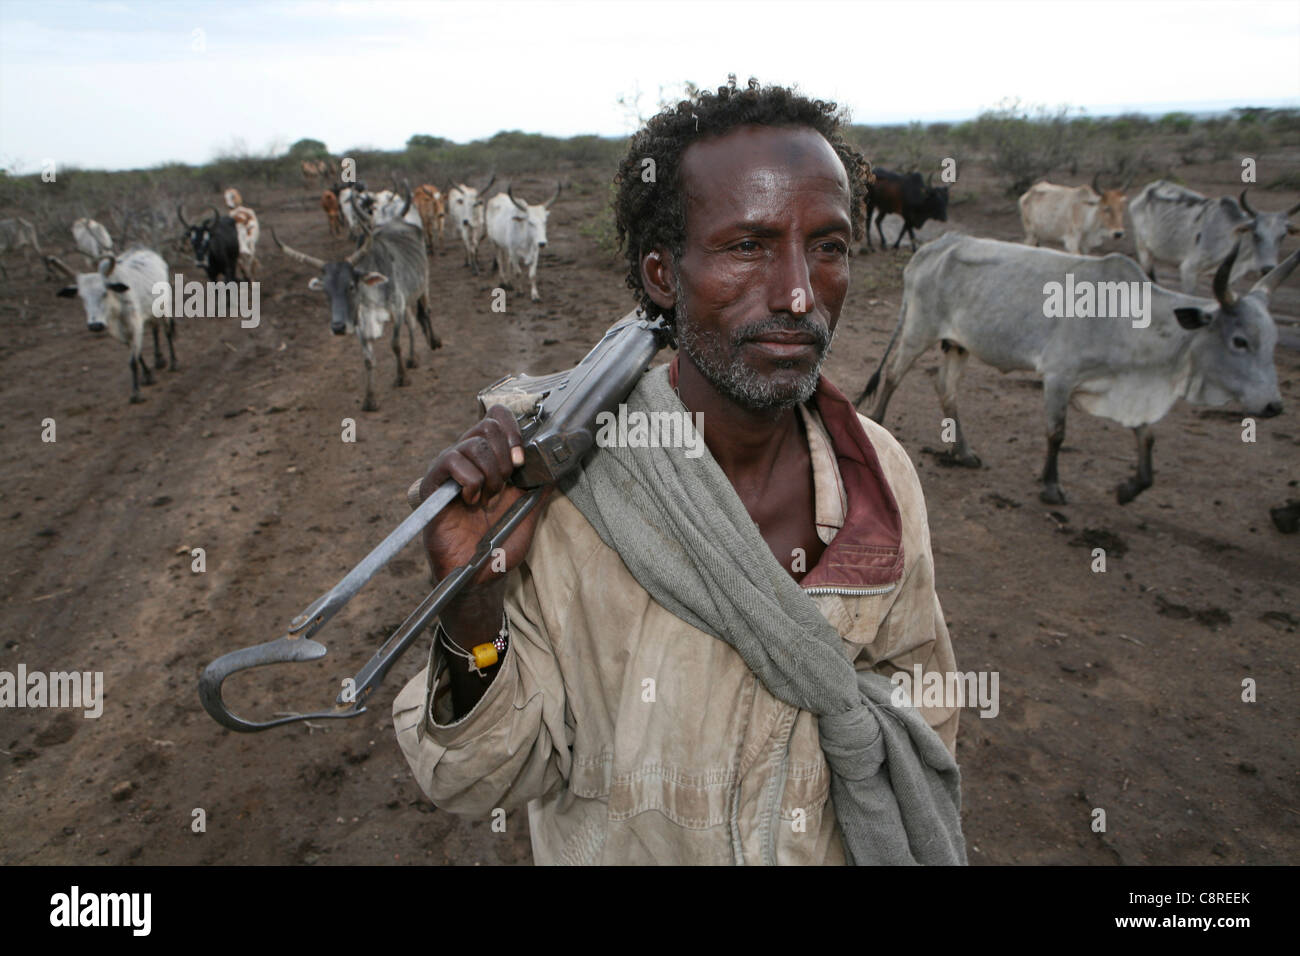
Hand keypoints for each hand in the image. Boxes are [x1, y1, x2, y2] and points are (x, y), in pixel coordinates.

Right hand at [417, 405, 548, 589]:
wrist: (479, 575)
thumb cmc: (500, 545)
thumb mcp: (529, 512)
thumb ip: (540, 486)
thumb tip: (556, 462)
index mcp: (492, 460)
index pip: (497, 418)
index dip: (512, 429)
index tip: (521, 458)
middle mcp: (470, 460)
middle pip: (487, 425)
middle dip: (504, 455)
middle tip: (505, 485)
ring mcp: (451, 471)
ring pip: (472, 443)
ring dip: (489, 472)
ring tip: (488, 498)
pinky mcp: (434, 484)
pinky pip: (451, 460)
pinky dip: (470, 480)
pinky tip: (471, 501)